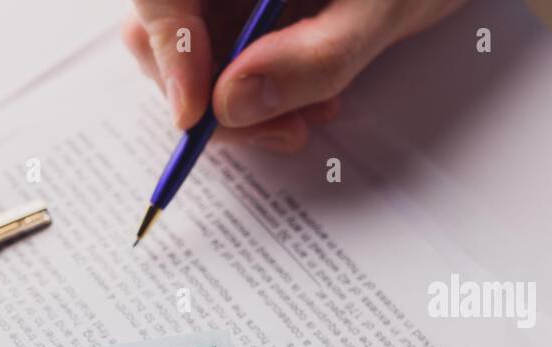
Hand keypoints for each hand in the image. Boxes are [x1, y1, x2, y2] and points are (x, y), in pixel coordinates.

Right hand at [123, 0, 465, 151]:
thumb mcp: (385, 4)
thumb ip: (313, 56)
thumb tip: (231, 104)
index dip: (169, 52)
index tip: (196, 114)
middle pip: (166, 26)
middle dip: (208, 94)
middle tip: (268, 129)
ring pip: (192, 50)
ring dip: (237, 102)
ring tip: (304, 118)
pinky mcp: (246, 8)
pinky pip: (223, 54)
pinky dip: (257, 91)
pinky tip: (305, 101)